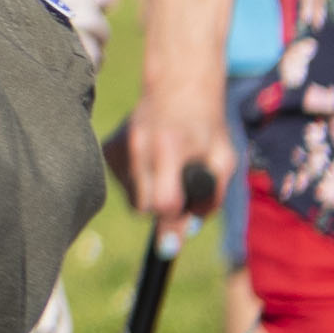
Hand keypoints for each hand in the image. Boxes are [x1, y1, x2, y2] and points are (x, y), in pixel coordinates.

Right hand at [116, 72, 229, 236]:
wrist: (178, 87)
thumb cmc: (207, 126)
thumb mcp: (225, 159)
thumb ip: (211, 195)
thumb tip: (188, 229)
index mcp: (171, 147)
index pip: (163, 200)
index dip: (170, 224)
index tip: (171, 245)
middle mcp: (140, 146)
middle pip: (144, 205)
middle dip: (162, 208)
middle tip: (178, 194)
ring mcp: (120, 146)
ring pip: (133, 197)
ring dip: (151, 193)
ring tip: (167, 168)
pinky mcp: (108, 148)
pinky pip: (124, 183)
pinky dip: (139, 181)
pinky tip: (152, 161)